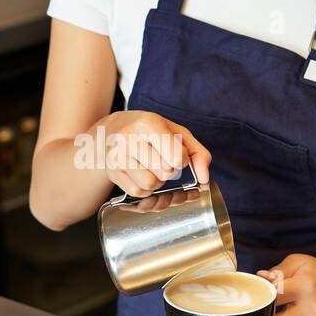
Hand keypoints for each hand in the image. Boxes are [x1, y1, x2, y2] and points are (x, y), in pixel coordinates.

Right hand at [92, 110, 211, 198]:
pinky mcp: (112, 171)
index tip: (174, 153)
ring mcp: (117, 156)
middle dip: (169, 170)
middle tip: (161, 159)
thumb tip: (204, 179)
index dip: (180, 159)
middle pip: (165, 173)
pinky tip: (140, 174)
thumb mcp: (176, 133)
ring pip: (150, 185)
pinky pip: (137, 191)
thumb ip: (198, 153)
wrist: (111, 130)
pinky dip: (144, 188)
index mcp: (148, 124)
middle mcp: (129, 138)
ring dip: (156, 181)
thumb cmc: (150, 132)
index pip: (175, 156)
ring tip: (150, 168)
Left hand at [259, 254, 315, 315]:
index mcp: (304, 287)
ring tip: (264, 309)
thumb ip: (277, 271)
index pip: (273, 296)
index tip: (253, 291)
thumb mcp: (298, 262)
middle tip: (253, 306)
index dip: (258, 294)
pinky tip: (274, 315)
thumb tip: (260, 278)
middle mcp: (308, 308)